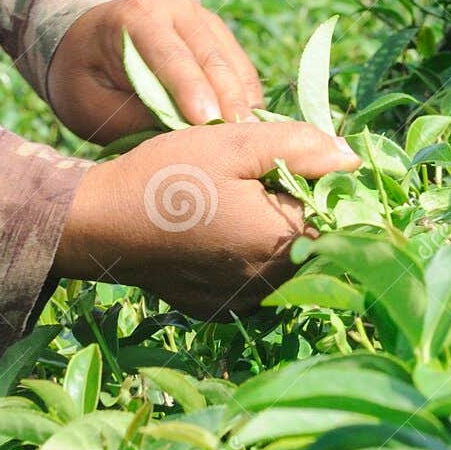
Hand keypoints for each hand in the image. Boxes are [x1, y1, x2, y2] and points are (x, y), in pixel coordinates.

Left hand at [47, 0, 262, 143]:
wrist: (90, 41)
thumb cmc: (84, 75)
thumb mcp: (88, 102)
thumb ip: (128, 118)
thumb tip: (179, 139)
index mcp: (135, 17)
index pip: (168, 54)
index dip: (189, 88)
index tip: (206, 121)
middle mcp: (175, 10)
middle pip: (210, 57)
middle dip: (227, 99)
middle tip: (240, 138)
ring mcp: (202, 20)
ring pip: (232, 63)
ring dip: (243, 101)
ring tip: (250, 139)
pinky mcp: (218, 36)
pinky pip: (240, 68)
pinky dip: (247, 97)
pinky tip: (248, 129)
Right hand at [55, 121, 359, 318]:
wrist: (99, 223)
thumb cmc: (168, 177)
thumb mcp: (235, 143)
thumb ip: (300, 146)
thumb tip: (350, 157)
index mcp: (282, 243)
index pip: (337, 214)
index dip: (325, 183)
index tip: (294, 161)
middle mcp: (270, 284)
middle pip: (313, 240)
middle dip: (298, 204)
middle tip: (257, 175)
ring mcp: (244, 301)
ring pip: (284, 260)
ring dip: (273, 228)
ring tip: (233, 197)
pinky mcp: (220, 306)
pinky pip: (254, 276)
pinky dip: (247, 251)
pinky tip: (217, 225)